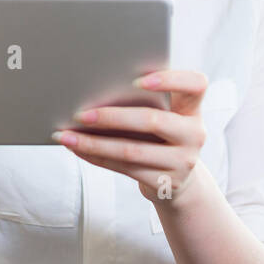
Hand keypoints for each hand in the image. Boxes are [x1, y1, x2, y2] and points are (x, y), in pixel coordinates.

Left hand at [53, 70, 207, 203]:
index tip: (138, 80)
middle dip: (112, 117)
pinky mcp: (166, 183)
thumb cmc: (160, 137)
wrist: (177, 181)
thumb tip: (93, 92)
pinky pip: (124, 168)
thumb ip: (146, 103)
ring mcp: (184, 162)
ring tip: (67, 136)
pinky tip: (78, 149)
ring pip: (132, 150)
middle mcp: (194, 134)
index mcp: (192, 109)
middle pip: (153, 120)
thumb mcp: (164, 117)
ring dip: (93, 143)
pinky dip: (96, 157)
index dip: (170, 80)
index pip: (196, 84)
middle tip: (80, 114)